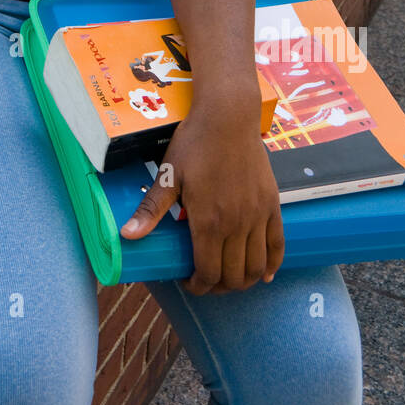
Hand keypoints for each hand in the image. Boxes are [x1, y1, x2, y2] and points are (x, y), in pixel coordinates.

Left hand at [119, 106, 283, 293]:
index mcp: (209, 222)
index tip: (189, 283)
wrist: (228, 117)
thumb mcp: (168, 175)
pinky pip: (278, 245)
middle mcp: (237, 225)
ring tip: (228, 278)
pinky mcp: (272, 205)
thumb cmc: (195, 143)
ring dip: (243, 280)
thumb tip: (127, 235)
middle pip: (233, 276)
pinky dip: (272, 265)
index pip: (207, 273)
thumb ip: (151, 209)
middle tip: (205, 281)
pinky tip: (264, 273)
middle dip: (218, 287)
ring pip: (256, 266)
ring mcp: (258, 216)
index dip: (198, 287)